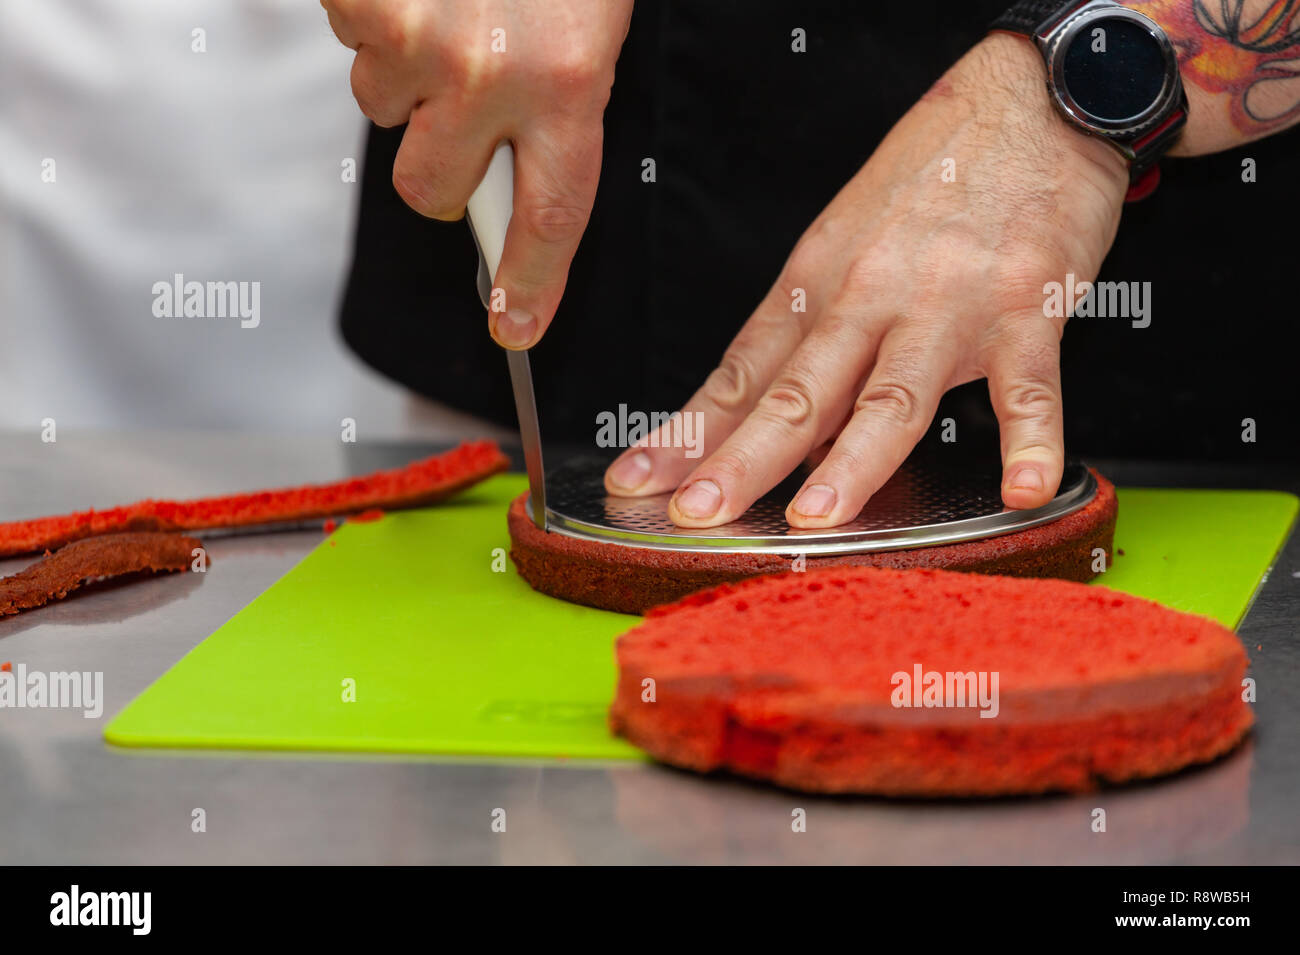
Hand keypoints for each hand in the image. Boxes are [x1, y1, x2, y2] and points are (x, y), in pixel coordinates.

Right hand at [322, 0, 632, 348]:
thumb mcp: (587, 24)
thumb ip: (558, 104)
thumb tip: (509, 183)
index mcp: (569, 82)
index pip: (549, 221)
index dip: (529, 283)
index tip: (517, 323)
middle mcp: (492, 73)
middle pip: (432, 189)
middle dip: (439, 166)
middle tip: (460, 113)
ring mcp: (419, 39)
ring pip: (381, 107)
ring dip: (406, 72)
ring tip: (449, 9)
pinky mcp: (364, 3)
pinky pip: (349, 41)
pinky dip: (372, 14)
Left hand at [604, 34, 1130, 526]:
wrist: (1026, 103)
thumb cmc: (930, 177)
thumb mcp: (843, 244)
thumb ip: (809, 340)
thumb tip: (771, 430)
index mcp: (815, 285)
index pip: (739, 375)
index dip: (686, 434)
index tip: (638, 480)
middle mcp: (868, 298)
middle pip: (795, 395)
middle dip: (740, 461)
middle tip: (697, 514)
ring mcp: (946, 307)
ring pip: (890, 398)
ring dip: (852, 463)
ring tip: (815, 519)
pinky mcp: (1026, 310)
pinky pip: (1029, 388)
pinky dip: (1030, 442)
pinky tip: (1020, 492)